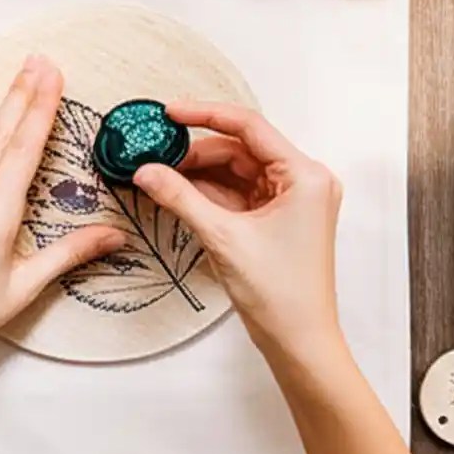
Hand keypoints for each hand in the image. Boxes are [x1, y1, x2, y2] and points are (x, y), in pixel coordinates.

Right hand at [132, 102, 343, 360]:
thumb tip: (147, 171)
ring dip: (201, 173)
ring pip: (238, 171)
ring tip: (161, 175)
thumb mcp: (222, 237)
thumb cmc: (280, 294)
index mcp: (305, 175)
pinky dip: (211, 193)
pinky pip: (241, 193)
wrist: (299, 341)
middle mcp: (305, 181)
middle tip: (156, 156)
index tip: (170, 113)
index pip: (250, 127)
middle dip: (197, 153)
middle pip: (242, 150)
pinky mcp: (280, 219)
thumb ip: (181, 197)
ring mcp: (293, 200)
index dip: (206, 115)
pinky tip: (179, 192)